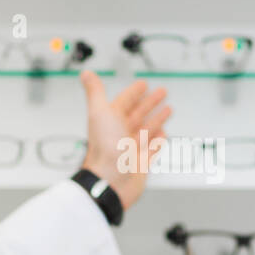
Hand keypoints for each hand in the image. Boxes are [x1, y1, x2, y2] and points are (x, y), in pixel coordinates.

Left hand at [77, 70, 171, 210]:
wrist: (111, 179)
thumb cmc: (105, 149)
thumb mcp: (100, 112)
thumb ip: (95, 92)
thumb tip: (86, 75)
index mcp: (111, 120)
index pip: (125, 101)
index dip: (134, 92)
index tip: (143, 85)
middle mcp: (120, 133)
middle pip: (138, 113)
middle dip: (150, 102)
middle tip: (161, 93)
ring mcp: (131, 148)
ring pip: (146, 129)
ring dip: (157, 119)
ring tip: (167, 110)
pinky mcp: (141, 162)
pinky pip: (152, 149)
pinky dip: (158, 141)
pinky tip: (163, 135)